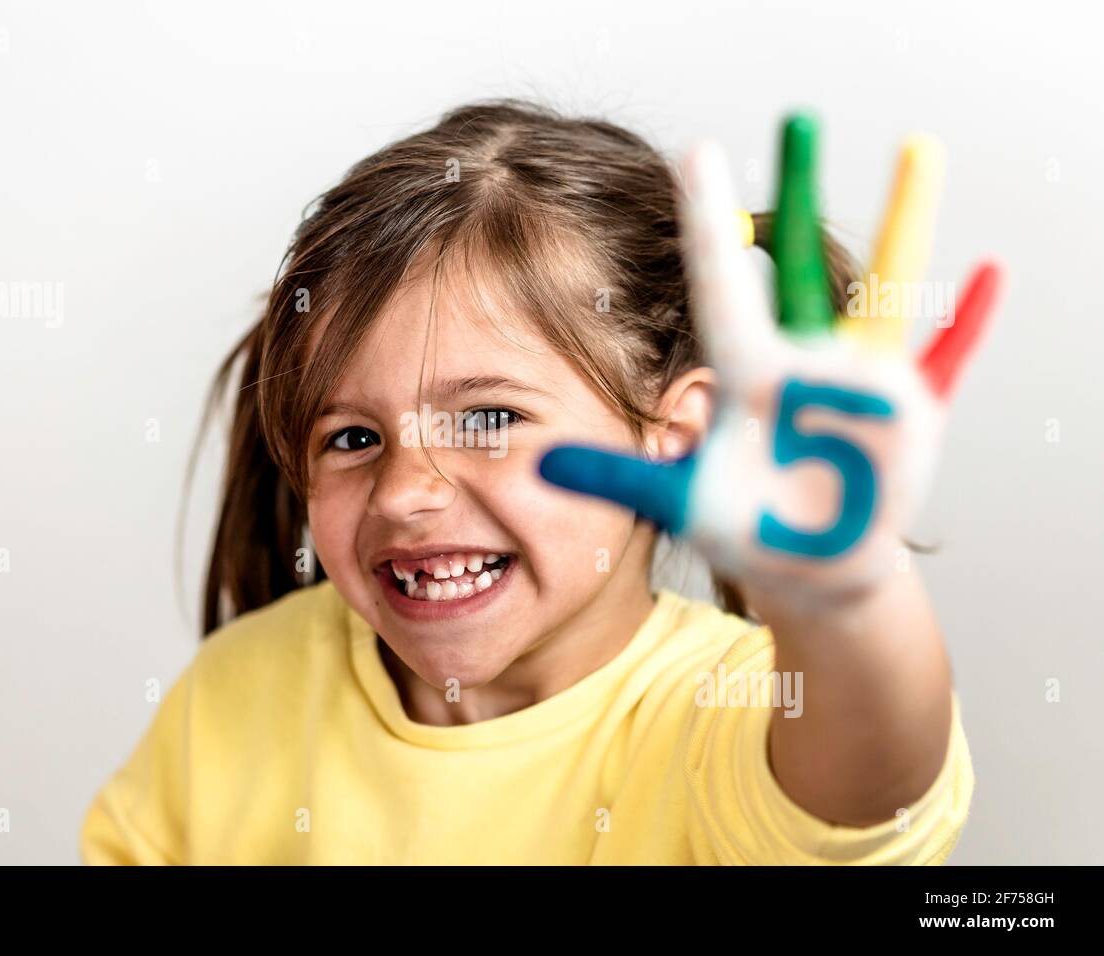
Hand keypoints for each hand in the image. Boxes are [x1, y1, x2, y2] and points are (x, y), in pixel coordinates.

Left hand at [538, 114, 1002, 601]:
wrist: (812, 567)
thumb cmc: (748, 528)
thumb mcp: (679, 504)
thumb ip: (616, 479)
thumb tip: (538, 465)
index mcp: (748, 372)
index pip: (721, 284)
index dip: (708, 223)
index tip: (695, 150)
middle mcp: (804, 361)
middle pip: (801, 266)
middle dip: (798, 194)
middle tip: (794, 116)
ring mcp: (858, 380)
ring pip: (884, 289)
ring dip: (904, 219)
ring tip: (917, 148)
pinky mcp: (909, 413)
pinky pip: (944, 359)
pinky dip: (968, 322)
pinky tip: (989, 275)